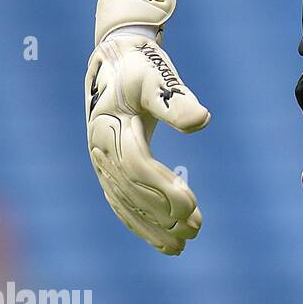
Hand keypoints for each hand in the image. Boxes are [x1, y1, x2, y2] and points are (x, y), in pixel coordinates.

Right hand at [85, 0, 210, 254]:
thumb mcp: (157, 76)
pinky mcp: (107, 167)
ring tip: (183, 246)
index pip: (138, 166)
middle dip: (162, 214)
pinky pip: (121, 201)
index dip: (162, 188)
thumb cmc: (140, 65)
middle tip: (195, 231)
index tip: (191, 205)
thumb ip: (176, 101)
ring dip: (152, 227)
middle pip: (132, 191)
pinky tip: (163, 240)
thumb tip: (201, 121)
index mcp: (111, 126)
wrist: (115, 57)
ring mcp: (101, 161)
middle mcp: (101, 149)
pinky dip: (140, 223)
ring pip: (125, 203)